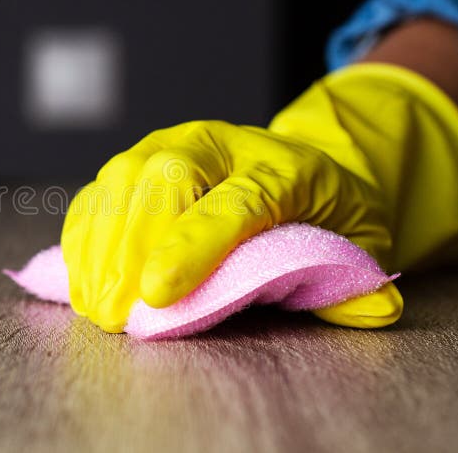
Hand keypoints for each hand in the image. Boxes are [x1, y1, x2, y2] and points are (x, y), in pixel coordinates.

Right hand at [62, 64, 457, 332]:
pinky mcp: (138, 162)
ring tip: (94, 305)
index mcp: (281, 164)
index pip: (233, 202)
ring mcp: (171, 146)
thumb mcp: (360, 241)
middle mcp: (220, 143)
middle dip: (130, 248)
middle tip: (115, 313)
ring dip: (99, 246)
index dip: (192, 246)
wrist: (294, 164)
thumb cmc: (321, 209)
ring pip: (121, 179)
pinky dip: (84, 232)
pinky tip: (81, 273)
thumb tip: (375, 310)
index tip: (158, 294)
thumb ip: (359, 278)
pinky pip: (101, 190)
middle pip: (162, 178)